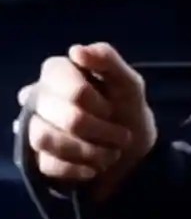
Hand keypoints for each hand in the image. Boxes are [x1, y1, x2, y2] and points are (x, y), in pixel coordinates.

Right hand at [18, 43, 157, 201]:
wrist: (131, 154)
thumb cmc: (127, 111)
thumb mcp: (129, 84)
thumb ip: (108, 61)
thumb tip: (75, 50)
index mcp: (57, 71)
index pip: (69, 85)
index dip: (96, 102)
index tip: (111, 108)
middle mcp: (37, 96)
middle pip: (66, 117)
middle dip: (101, 130)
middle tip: (121, 136)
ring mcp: (32, 126)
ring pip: (46, 140)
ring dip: (89, 151)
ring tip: (110, 153)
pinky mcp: (33, 156)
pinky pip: (47, 164)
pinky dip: (79, 168)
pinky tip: (94, 166)